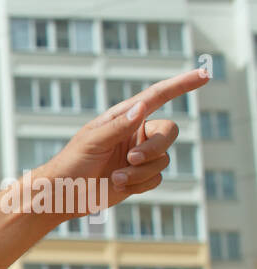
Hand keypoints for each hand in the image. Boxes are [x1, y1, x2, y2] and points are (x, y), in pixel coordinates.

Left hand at [39, 66, 209, 218]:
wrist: (64, 194)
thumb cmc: (71, 162)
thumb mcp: (92, 140)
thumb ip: (118, 125)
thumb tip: (142, 106)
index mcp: (125, 117)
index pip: (158, 97)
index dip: (181, 85)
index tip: (204, 74)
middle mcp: (136, 134)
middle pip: (169, 132)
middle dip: (155, 147)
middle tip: (132, 158)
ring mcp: (139, 156)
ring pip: (163, 160)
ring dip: (140, 172)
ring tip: (115, 177)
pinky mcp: (139, 177)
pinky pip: (156, 178)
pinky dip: (139, 184)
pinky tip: (118, 185)